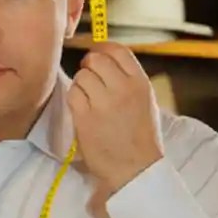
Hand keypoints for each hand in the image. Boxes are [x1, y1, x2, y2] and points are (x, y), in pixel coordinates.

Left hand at [67, 42, 164, 191]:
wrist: (135, 168)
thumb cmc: (140, 137)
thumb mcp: (144, 101)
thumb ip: (128, 80)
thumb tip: (106, 59)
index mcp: (140, 83)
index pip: (118, 50)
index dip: (102, 49)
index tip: (97, 55)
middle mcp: (122, 88)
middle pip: (95, 59)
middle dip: (89, 66)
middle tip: (90, 79)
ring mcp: (103, 102)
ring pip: (81, 76)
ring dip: (81, 84)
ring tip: (89, 99)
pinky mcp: (85, 116)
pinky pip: (72, 93)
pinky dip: (74, 98)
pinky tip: (83, 109)